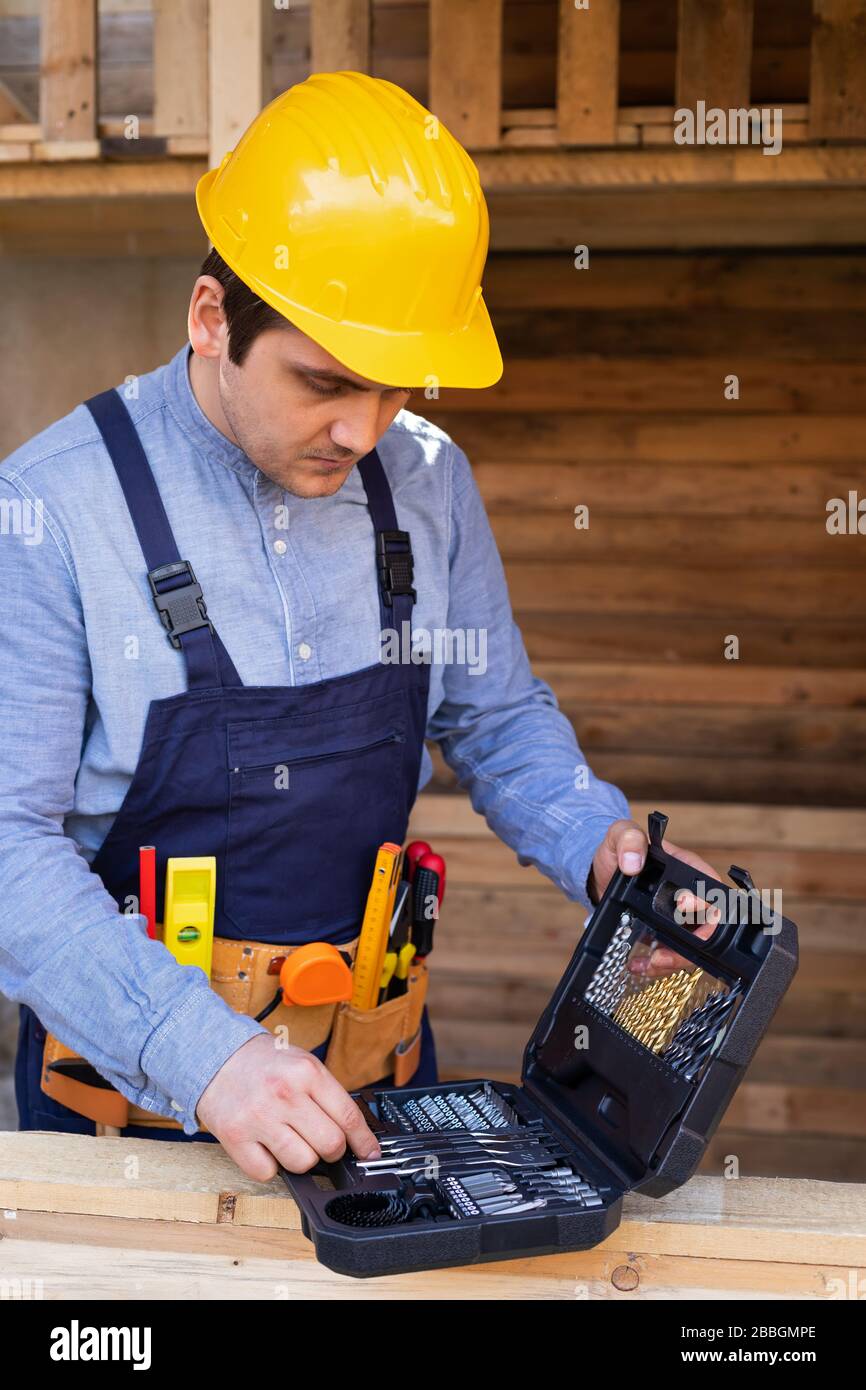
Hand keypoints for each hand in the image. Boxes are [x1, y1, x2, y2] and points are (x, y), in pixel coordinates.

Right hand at [196, 1032, 381, 1179]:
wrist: (216, 1055)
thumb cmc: (264, 1063)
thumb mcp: (302, 1063)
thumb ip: (327, 1094)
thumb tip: (355, 1133)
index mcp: (307, 1072)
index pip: (348, 1116)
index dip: (363, 1141)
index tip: (369, 1153)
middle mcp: (284, 1093)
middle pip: (330, 1145)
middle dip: (333, 1151)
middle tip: (324, 1144)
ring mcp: (259, 1117)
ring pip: (302, 1163)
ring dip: (303, 1159)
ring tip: (292, 1141)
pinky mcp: (236, 1137)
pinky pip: (268, 1173)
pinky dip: (271, 1165)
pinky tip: (267, 1146)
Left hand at [588, 819, 723, 978]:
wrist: (599, 874)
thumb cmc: (617, 851)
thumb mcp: (620, 836)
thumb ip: (629, 839)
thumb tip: (634, 862)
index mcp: (688, 870)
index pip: (713, 893)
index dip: (707, 908)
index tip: (684, 912)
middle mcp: (689, 896)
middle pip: (708, 928)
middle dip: (692, 946)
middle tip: (664, 954)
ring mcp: (679, 918)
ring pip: (692, 947)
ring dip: (674, 960)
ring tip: (651, 962)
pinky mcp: (664, 933)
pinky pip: (672, 953)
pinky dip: (659, 964)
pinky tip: (640, 964)